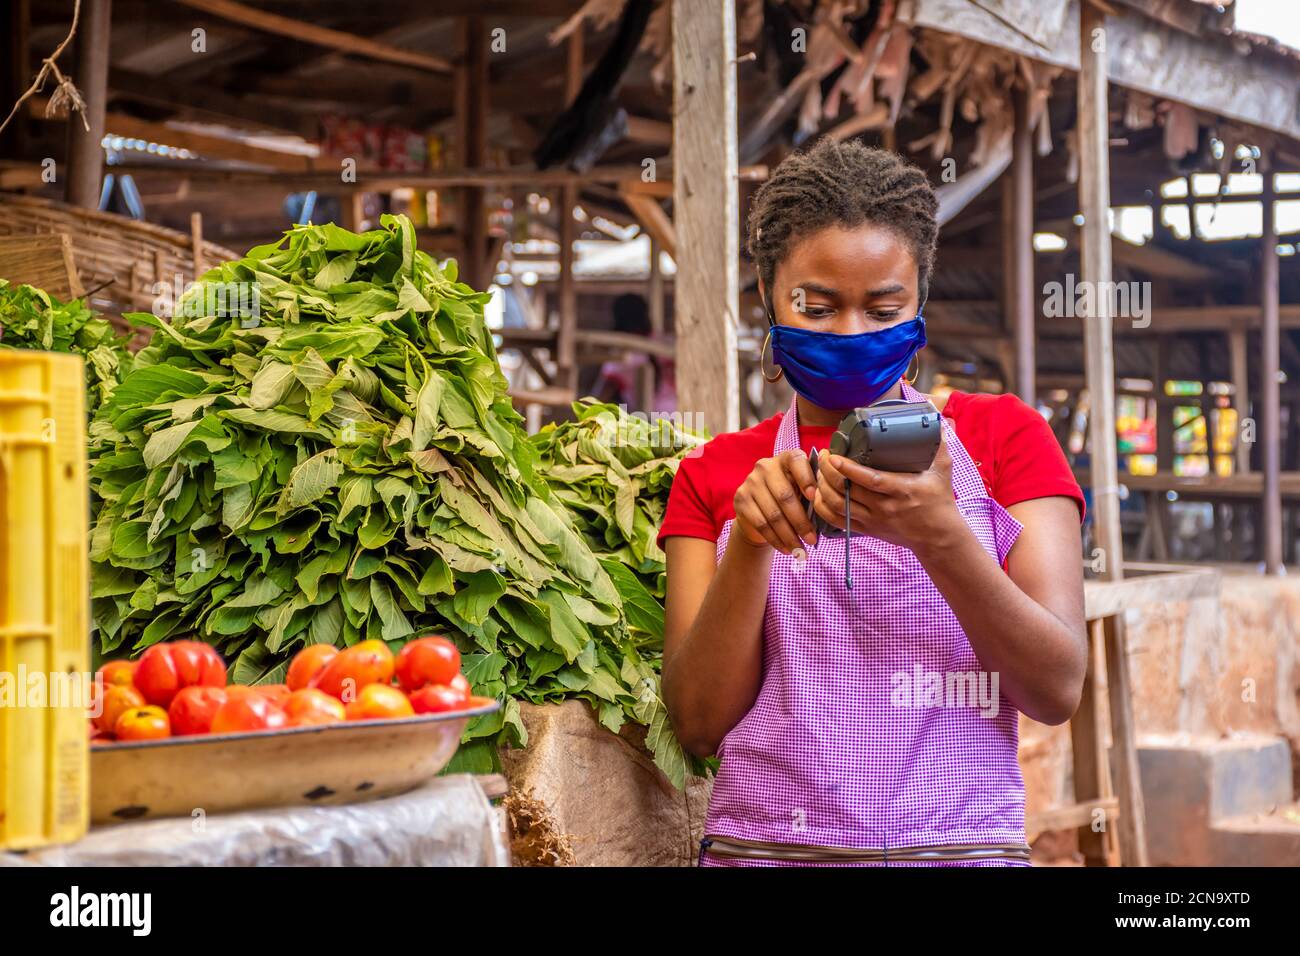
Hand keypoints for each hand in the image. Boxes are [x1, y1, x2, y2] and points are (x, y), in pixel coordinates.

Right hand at [733, 449, 817, 553]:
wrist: (759, 507)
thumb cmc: (790, 497)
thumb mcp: (802, 490)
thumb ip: (811, 495)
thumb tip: (824, 510)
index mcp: (786, 458)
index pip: (796, 462)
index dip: (806, 479)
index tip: (815, 498)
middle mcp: (765, 466)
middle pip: (785, 496)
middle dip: (800, 521)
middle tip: (812, 539)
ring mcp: (750, 482)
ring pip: (773, 514)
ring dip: (789, 536)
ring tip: (800, 550)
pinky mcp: (741, 499)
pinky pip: (761, 524)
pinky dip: (775, 540)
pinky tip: (786, 549)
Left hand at [811, 432, 966, 552]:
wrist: (938, 537)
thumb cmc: (940, 501)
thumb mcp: (943, 471)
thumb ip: (938, 445)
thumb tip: (936, 420)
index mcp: (903, 489)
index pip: (871, 480)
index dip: (849, 469)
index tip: (835, 456)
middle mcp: (885, 506)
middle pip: (848, 491)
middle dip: (829, 473)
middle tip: (824, 456)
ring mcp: (874, 520)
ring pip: (839, 506)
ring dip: (823, 488)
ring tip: (820, 471)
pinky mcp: (868, 530)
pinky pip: (838, 521)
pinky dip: (823, 508)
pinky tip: (818, 495)